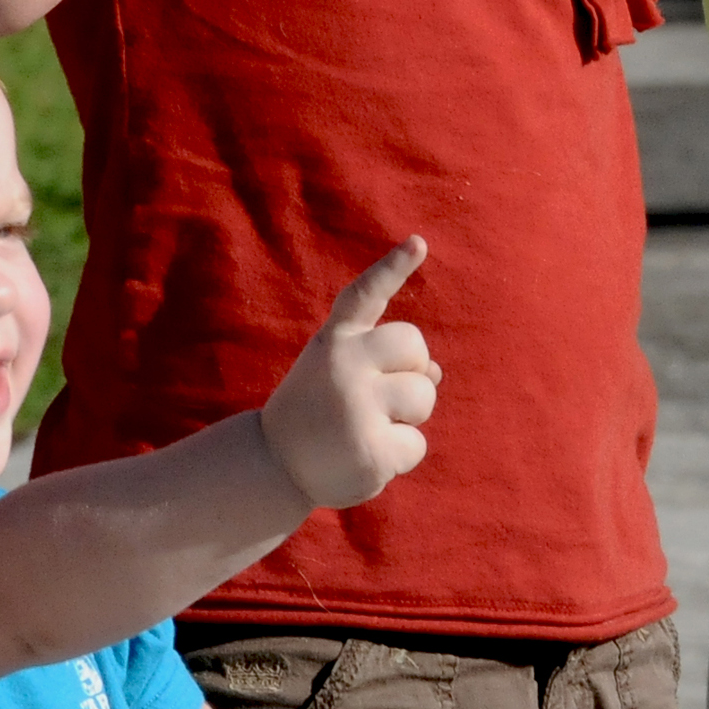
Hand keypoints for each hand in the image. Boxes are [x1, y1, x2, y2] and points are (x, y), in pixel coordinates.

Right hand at [258, 237, 435, 509]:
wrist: (274, 465)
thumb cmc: (317, 413)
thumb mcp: (340, 376)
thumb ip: (383, 363)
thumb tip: (435, 372)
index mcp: (334, 341)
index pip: (365, 296)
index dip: (394, 268)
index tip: (419, 243)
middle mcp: (344, 365)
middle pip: (416, 351)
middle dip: (412, 375)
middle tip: (377, 401)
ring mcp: (358, 406)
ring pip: (423, 397)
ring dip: (408, 418)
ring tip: (368, 430)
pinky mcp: (372, 449)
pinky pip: (417, 444)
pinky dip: (398, 456)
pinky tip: (365, 458)